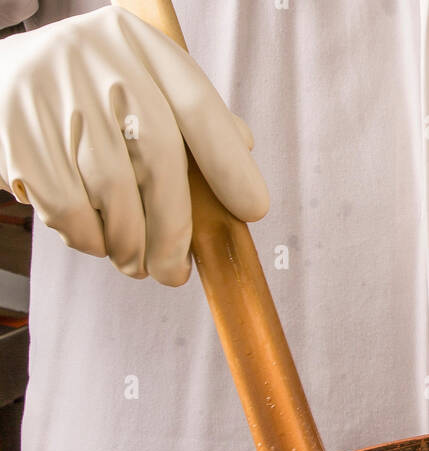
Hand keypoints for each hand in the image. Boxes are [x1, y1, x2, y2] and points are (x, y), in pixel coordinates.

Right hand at [0, 7, 268, 285]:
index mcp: (143, 47)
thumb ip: (194, 119)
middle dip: (173, 230)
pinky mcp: (20, 131)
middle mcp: (101, 59)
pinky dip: (88, 239)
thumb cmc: (95, 99)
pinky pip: (68, 207)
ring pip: (112, 191)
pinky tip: (95, 240)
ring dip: (129, 244)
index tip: (252, 210)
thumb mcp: (146, 88)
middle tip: (175, 273)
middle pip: (158, 158)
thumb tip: (243, 154)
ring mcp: (56, 92)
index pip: (198, 107)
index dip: (230, 164)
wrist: (6, 79)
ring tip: (134, 260)